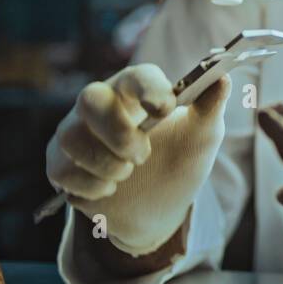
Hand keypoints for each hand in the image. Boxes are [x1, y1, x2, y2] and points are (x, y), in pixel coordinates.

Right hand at [45, 64, 230, 254]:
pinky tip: (108, 189)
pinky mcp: (59, 162)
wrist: (159, 207)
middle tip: (142, 157)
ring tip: (126, 175)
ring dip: (105, 163)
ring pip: (71, 137)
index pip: (136, 75)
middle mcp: (101, 104)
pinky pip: (62, 170)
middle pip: (90, 98)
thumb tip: (223, 78)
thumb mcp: (202, 135)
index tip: (166, 109)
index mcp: (136, 90)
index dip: (148, 88)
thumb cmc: (180, 159)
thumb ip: (210, 107)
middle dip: (117, 132)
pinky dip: (90, 186)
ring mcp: (75, 131)